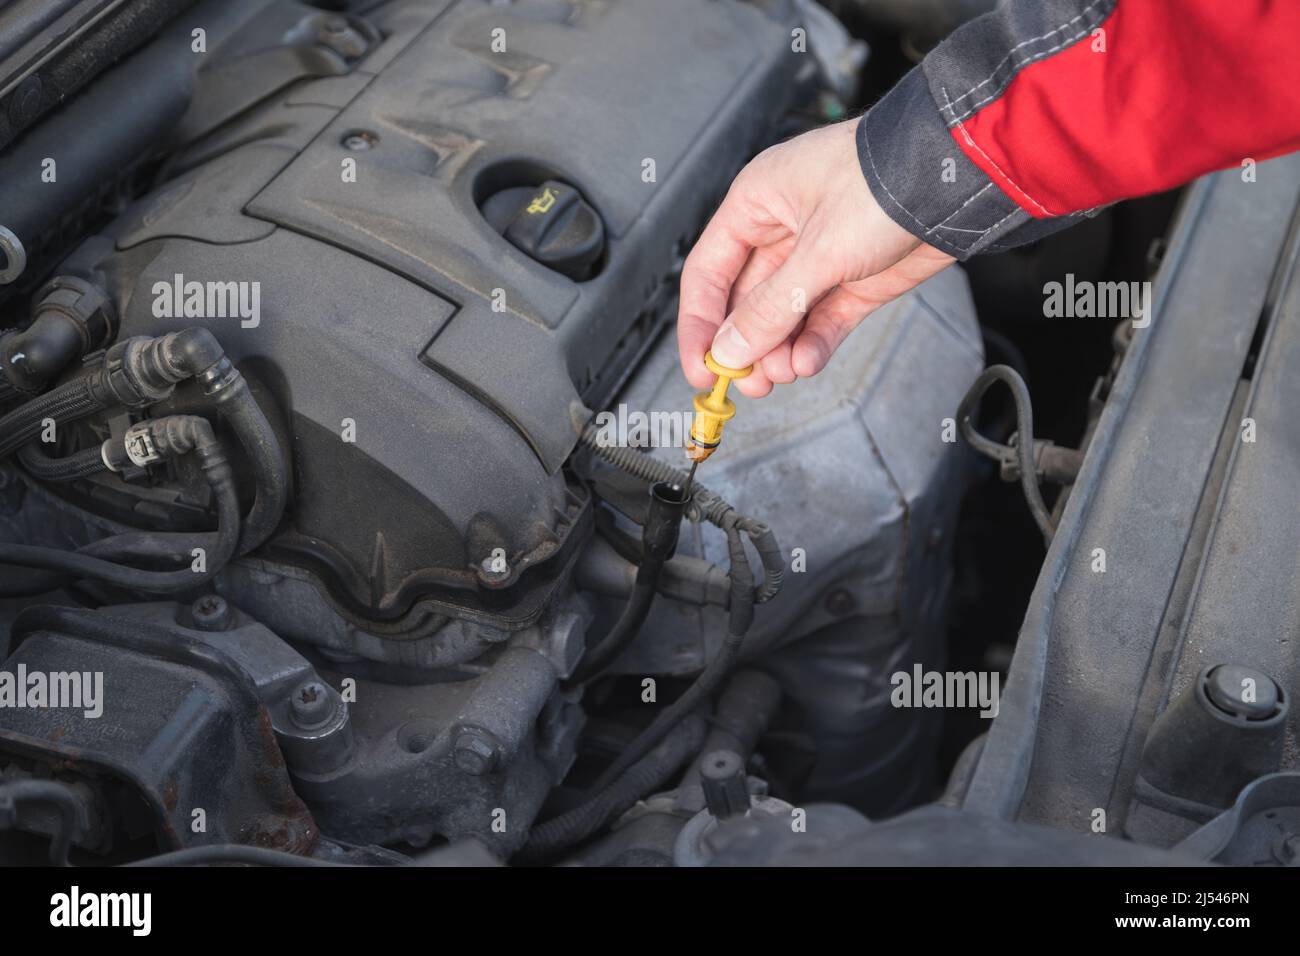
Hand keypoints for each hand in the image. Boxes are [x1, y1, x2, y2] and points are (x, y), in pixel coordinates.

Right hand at [677, 117, 955, 396]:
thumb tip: (731, 350)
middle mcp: (782, 229)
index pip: (708, 273)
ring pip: (782, 317)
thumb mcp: (819, 251)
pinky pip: (821, 321)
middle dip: (745, 345)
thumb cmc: (888, 181)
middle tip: (747, 382)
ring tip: (783, 373)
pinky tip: (807, 361)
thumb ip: (771, 307)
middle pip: (744, 302)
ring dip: (778, 350)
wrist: (958, 181)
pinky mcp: (854, 280)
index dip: (700, 324)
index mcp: (757, 202)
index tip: (702, 368)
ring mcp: (819, 256)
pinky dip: (812, 345)